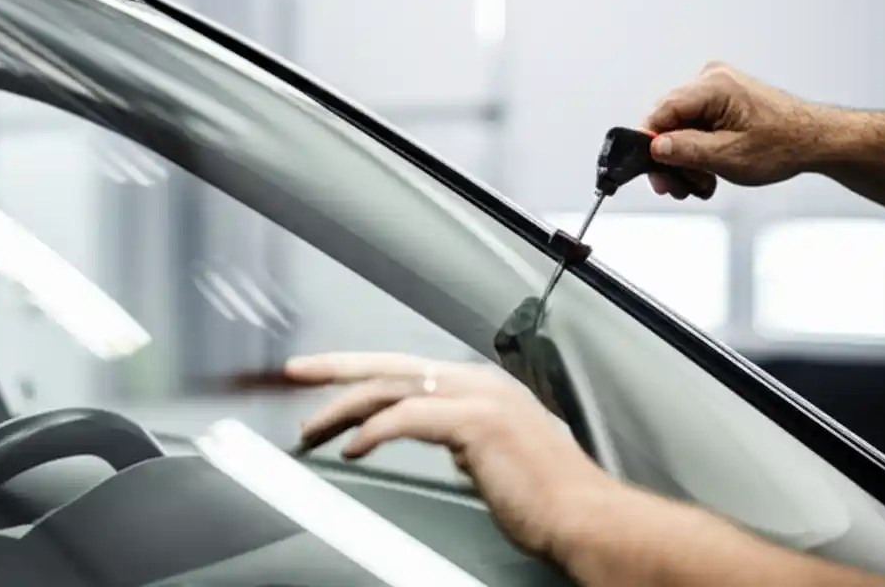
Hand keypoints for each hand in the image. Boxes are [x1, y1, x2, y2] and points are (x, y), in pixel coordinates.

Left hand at [285, 352, 617, 558]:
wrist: (587, 518)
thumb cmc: (548, 497)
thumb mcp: (497, 455)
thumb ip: (468, 440)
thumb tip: (445, 442)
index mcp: (482, 385)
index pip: (408, 369)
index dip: (362, 370)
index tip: (326, 378)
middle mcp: (478, 382)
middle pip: (391, 365)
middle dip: (337, 368)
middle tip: (297, 372)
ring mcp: (478, 398)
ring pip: (391, 389)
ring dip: (344, 408)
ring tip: (313, 428)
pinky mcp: (475, 423)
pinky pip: (406, 419)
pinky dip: (372, 431)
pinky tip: (352, 448)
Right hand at [642, 61, 826, 199]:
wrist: (818, 141)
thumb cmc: (786, 144)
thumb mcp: (729, 156)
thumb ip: (686, 150)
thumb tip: (654, 147)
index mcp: (713, 86)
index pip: (661, 112)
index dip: (650, 144)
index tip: (651, 171)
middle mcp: (711, 80)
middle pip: (669, 122)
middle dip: (671, 159)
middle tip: (677, 187)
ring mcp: (717, 90)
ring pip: (681, 128)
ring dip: (685, 160)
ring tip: (700, 184)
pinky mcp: (722, 102)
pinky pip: (695, 127)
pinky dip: (698, 151)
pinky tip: (707, 172)